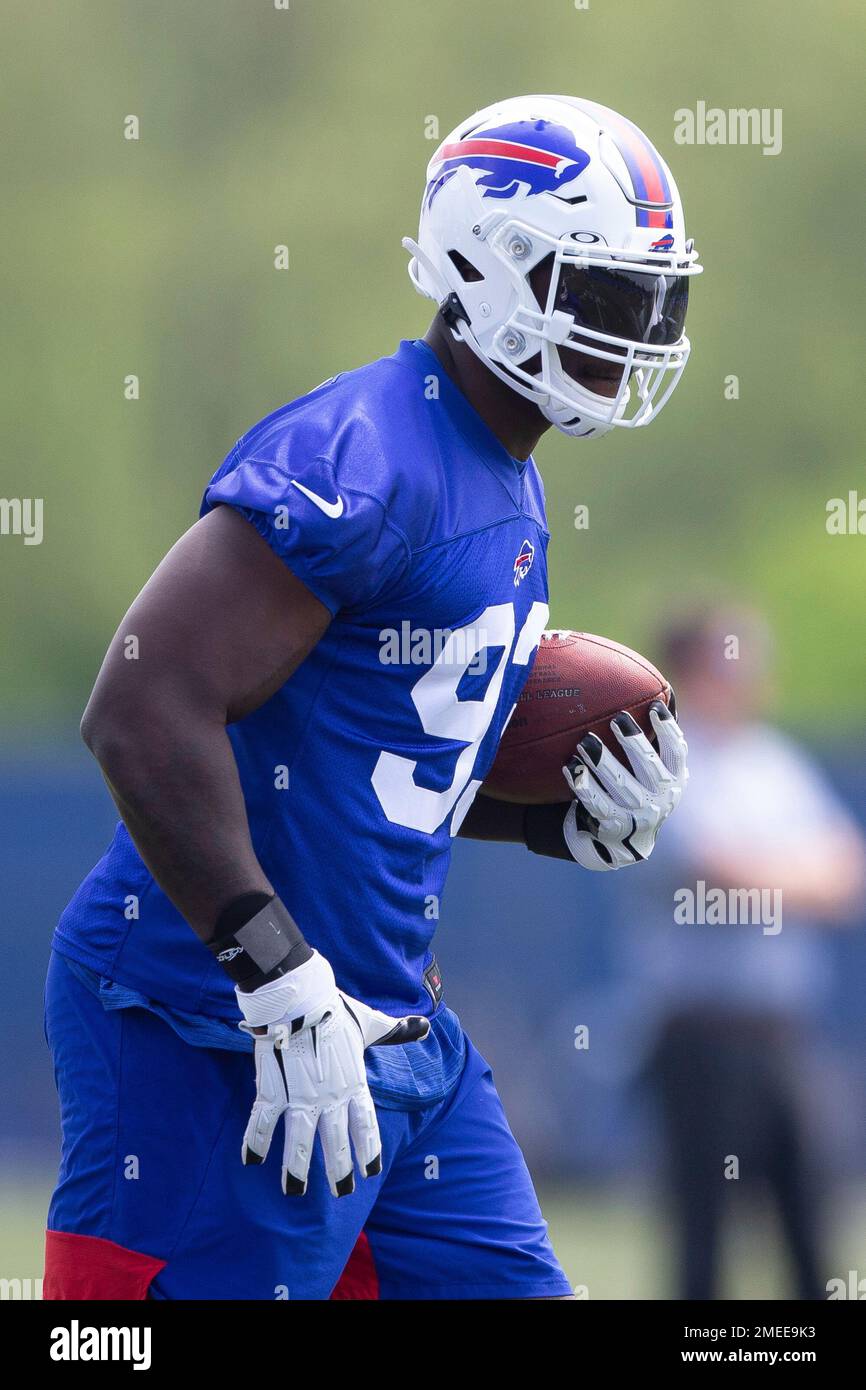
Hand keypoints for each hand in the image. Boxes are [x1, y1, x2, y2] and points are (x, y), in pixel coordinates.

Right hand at [236, 952, 429, 1195]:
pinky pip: (263, 1122)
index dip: (368, 1150)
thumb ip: (394, 1032)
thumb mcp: (371, 1024)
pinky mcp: (274, 1090)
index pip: (365, 1125)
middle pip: (335, 1141)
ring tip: (293, 1192)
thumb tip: (424, 1027)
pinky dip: (255, 1141)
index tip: (370, 1173)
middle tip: (340, 1191)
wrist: (301, 999)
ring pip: (299, 1141)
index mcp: (354, 1084)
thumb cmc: (336, 1010)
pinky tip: (250, 1161)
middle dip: (338, 1169)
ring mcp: (301, 1097)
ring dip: (296, 1169)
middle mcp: (330, 1097)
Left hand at [561, 699, 687, 870]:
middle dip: (634, 743)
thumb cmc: (639, 789)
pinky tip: (571, 766)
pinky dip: (583, 784)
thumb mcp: (655, 770)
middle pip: (650, 768)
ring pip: (620, 786)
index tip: (655, 705)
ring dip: (603, 762)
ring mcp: (637, 815)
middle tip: (618, 718)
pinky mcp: (613, 827)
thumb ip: (657, 739)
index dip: (668, 729)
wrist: (624, 842)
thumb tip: (661, 691)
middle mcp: (661, 799)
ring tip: (586, 741)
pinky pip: (595, 803)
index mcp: (675, 778)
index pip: (677, 751)